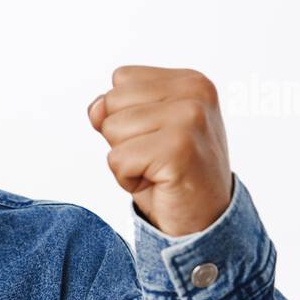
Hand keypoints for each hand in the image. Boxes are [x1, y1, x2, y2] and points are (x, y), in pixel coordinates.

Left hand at [87, 66, 233, 236]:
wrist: (205, 220)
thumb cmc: (172, 173)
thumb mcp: (143, 130)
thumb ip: (117, 108)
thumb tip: (95, 109)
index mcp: (190, 80)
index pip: (121, 79)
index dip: (125, 114)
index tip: (157, 138)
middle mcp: (194, 92)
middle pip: (112, 102)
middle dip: (122, 137)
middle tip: (156, 157)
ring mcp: (189, 118)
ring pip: (111, 130)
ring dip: (125, 160)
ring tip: (157, 170)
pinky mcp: (178, 148)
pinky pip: (118, 159)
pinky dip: (128, 180)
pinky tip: (158, 183)